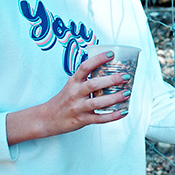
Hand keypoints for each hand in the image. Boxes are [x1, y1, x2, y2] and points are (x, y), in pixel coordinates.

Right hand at [6, 51, 130, 144]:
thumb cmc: (63, 100)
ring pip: (98, 103)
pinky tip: (123, 111)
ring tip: (127, 93)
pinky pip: (99, 118)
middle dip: (111, 80)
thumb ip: (85, 78)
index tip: (111, 54)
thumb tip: (107, 67)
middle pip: (93, 85)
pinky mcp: (82, 120)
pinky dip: (112, 116)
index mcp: (73, 82)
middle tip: (125, 76)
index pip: (84, 67)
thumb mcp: (71, 85)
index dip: (98, 59)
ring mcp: (78, 108)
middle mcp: (75, 94)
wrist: (47, 119)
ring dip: (114, 98)